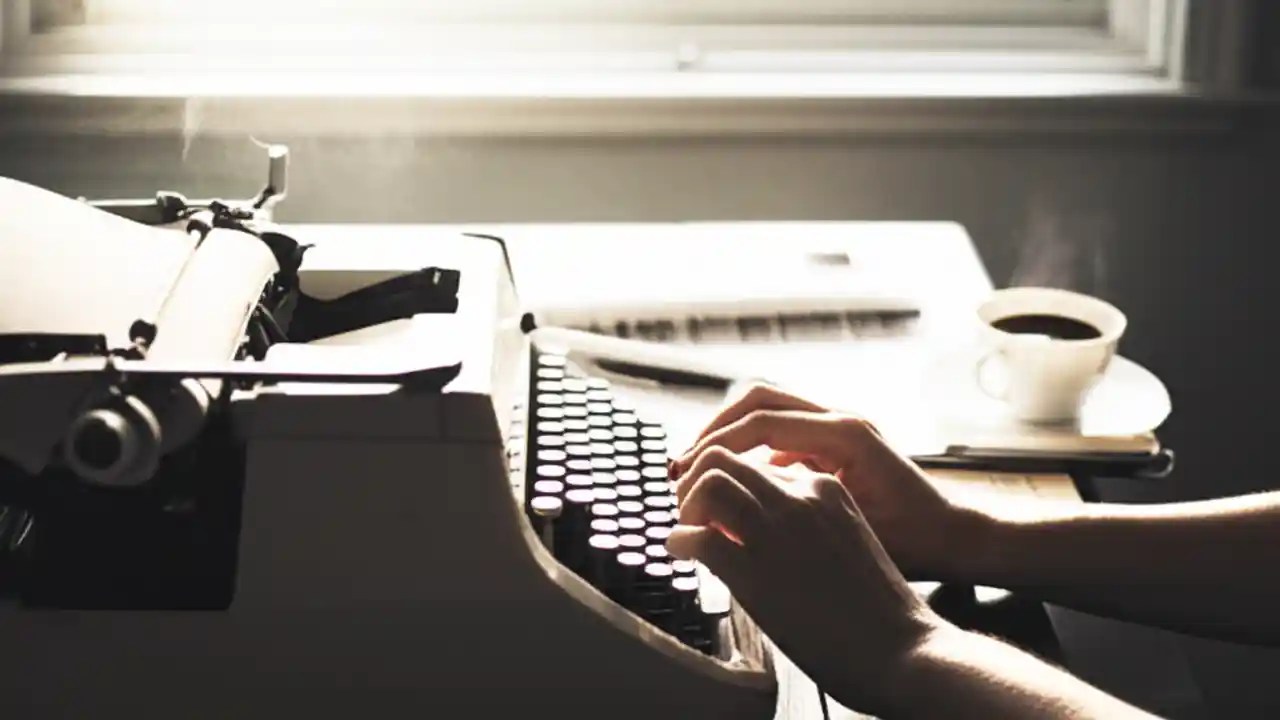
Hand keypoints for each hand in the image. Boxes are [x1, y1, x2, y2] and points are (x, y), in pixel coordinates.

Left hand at [666, 452, 943, 714]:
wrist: (902, 649)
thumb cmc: (877, 608)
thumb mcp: (846, 540)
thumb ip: (808, 522)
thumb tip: (762, 524)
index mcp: (825, 488)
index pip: (758, 462)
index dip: (732, 480)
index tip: (720, 501)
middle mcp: (799, 497)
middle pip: (725, 457)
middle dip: (697, 477)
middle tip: (690, 506)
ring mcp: (777, 529)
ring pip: (708, 481)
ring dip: (687, 502)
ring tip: (688, 526)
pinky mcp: (755, 568)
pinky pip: (698, 535)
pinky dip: (680, 539)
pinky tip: (682, 551)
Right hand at [672, 383, 988, 579]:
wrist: (957, 537)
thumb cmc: (916, 543)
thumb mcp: (852, 533)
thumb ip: (794, 516)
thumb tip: (728, 522)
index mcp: (844, 436)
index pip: (761, 422)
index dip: (716, 445)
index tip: (687, 473)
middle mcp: (841, 420)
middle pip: (758, 397)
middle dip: (714, 427)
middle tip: (686, 464)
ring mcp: (839, 426)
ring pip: (768, 407)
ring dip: (730, 433)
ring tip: (701, 469)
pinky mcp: (836, 441)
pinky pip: (783, 430)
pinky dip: (752, 447)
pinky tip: (737, 482)